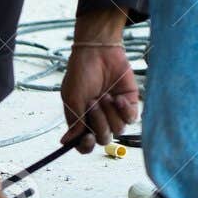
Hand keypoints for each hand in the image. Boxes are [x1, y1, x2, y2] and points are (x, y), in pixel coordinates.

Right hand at [60, 10, 139, 152]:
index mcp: (82, 121)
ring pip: (118, 130)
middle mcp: (99, 120)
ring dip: (110, 112)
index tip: (87, 136)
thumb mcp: (72, 98)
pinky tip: (118, 96)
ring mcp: (115, 113)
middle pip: (103, 139)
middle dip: (99, 122)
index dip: (86, 145)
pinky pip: (131, 119)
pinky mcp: (129, 105)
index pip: (85, 145)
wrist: (99, 52)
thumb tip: (66, 142)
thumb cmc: (81, 73)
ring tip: (105, 95)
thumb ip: (74, 122)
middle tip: (94, 102)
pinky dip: (123, 109)